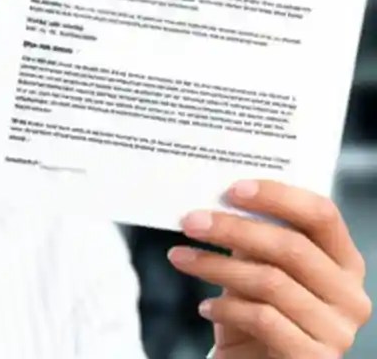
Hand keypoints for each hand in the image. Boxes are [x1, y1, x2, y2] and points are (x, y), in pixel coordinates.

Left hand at [167, 179, 371, 357]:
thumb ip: (255, 240)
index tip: (232, 189)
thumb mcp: (261, 271)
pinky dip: (225, 308)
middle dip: (233, 229)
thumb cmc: (260, 314)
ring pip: (271, 282)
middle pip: (292, 247)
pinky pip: (263, 319)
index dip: (278, 196)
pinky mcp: (315, 358)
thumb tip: (219, 203)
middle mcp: (350, 295)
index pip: (322, 215)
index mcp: (345, 262)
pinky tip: (204, 306)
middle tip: (190, 221)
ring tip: (180, 258)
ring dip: (216, 266)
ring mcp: (337, 330)